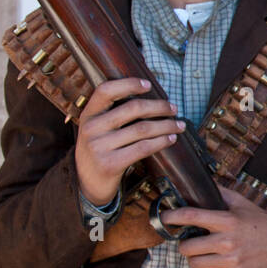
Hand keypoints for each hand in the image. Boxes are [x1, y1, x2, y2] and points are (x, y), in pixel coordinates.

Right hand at [75, 77, 182, 205]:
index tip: (149, 85)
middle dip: (159, 107)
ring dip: (166, 125)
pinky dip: (161, 142)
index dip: (128, 84)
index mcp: (88, 114)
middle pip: (132, 108)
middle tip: (174, 109)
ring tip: (179, 125)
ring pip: (142, 129)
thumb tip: (151, 99)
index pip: (105, 90)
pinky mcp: (110, 164)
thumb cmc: (101, 150)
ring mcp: (99, 147)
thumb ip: (113, 113)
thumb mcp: (98, 129)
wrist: (88, 183)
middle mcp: (91, 128)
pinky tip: (171, 139)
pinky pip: (143, 148)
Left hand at [159, 186, 266, 267]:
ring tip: (202, 256)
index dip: (172, 217)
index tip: (165, 218)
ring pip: (194, 264)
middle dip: (185, 245)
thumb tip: (202, 182)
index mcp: (227, 221)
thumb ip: (222, 194)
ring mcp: (232, 260)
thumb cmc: (261, 223)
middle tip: (191, 243)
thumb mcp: (243, 204)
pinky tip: (207, 267)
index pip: (191, 216)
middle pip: (187, 247)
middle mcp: (227, 241)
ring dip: (194, 260)